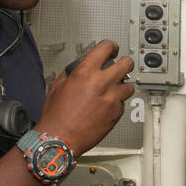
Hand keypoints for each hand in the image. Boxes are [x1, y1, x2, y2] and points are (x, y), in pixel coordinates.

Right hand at [41, 39, 133, 155]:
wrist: (60, 139)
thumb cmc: (56, 117)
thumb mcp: (57, 86)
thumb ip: (72, 73)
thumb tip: (79, 68)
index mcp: (85, 73)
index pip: (106, 48)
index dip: (111, 46)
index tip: (112, 49)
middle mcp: (101, 84)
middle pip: (126, 63)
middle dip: (124, 63)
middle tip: (120, 66)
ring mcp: (111, 99)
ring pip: (129, 85)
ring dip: (122, 85)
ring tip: (113, 89)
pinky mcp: (116, 114)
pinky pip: (123, 103)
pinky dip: (117, 103)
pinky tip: (106, 106)